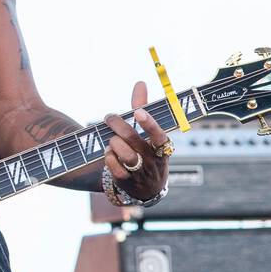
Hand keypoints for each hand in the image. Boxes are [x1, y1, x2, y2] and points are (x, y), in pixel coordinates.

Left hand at [103, 81, 170, 201]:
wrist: (147, 188)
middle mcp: (153, 160)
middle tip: (109, 117)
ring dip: (114, 142)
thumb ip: (143, 108)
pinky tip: (109, 152)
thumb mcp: (149, 132)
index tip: (138, 112)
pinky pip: (115, 168)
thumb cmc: (147, 151)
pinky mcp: (127, 181)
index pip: (159, 135)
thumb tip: (140, 83)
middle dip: (118, 126)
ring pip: (125, 155)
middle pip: (133, 140)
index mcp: (161, 146)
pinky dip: (109, 157)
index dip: (149, 123)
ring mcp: (140, 172)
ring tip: (112, 139)